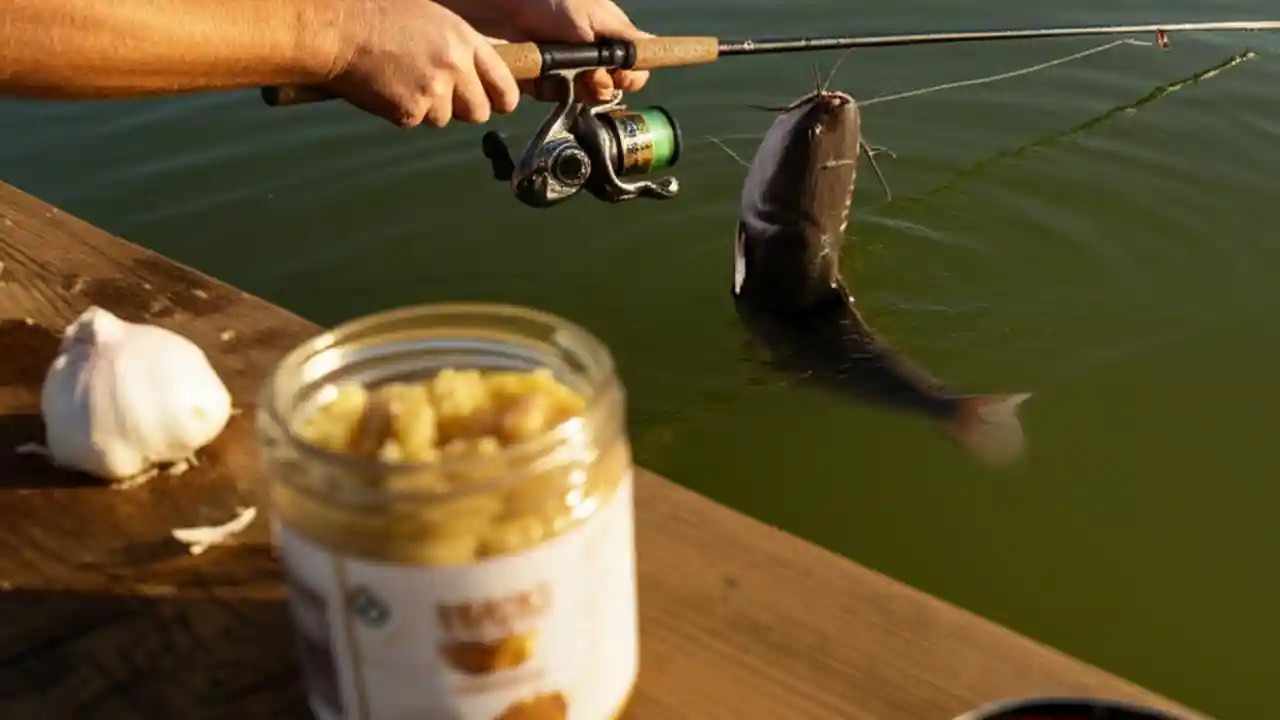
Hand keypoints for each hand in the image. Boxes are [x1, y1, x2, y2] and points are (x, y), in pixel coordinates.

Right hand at [326, 0, 521, 127]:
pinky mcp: (409, 112)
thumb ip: (457, 45)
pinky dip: (402, 111)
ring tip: (404, 80)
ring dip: (428, 108)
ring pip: (444, 119)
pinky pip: (414, 121)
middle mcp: (455, 68)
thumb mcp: (432, 17)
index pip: (503, 83)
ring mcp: (433, 92)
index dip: (504, 98)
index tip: (500, 102)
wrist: (340, 30)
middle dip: (464, 109)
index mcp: (464, 40)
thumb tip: (474, 70)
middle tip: (445, 96)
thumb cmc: (379, 13)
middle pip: (479, 112)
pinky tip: (387, 87)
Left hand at [446, 0, 651, 102]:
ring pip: (577, 96)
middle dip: (601, 88)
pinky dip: (546, 91)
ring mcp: (558, 66)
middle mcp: (583, 53)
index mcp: (602, 35)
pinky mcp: (531, 76)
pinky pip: (547, 96)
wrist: (492, 1)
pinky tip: (541, 79)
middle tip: (592, 78)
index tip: (622, 77)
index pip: (629, 68)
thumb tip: (653, 47)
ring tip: (563, 77)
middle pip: (605, 88)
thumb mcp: (591, 12)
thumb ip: (621, 35)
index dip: (630, 77)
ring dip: (574, 92)